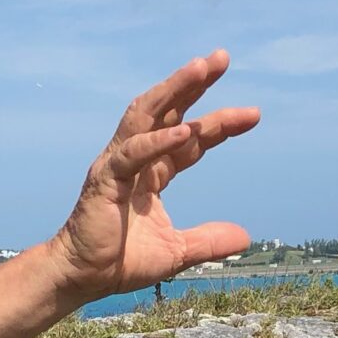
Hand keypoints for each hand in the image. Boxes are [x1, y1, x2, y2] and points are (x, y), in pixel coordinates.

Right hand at [51, 52, 256, 305]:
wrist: (83, 278)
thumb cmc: (121, 260)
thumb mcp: (176, 252)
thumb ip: (208, 241)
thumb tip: (245, 237)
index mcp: (153, 171)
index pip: (189, 137)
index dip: (219, 124)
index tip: (253, 115)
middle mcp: (135, 158)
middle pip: (167, 110)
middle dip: (194, 83)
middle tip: (221, 58)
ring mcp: (117, 164)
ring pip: (145, 115)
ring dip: (173, 90)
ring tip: (200, 68)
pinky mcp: (104, 179)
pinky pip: (132, 154)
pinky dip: (157, 141)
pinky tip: (183, 131)